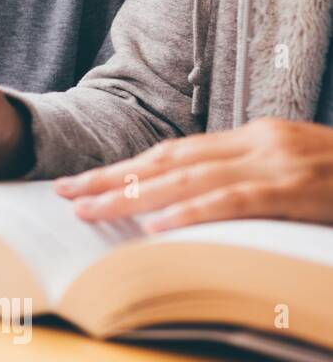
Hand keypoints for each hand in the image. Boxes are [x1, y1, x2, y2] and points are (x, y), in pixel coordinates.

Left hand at [56, 118, 332, 231]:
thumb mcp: (295, 177)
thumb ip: (247, 186)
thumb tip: (190, 207)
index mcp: (256, 136)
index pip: (175, 152)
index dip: (125, 167)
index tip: (83, 181)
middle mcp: (261, 141)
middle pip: (169, 160)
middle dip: (112, 179)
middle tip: (63, 195)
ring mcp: (280, 162)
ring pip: (188, 177)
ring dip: (132, 196)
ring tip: (88, 211)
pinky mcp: (298, 188)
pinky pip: (233, 200)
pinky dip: (189, 211)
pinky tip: (153, 225)